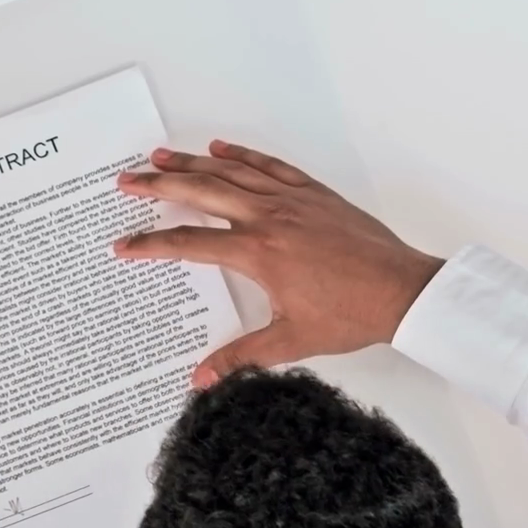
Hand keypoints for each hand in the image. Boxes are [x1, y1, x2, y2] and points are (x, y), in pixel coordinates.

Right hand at [113, 141, 446, 385]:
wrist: (403, 291)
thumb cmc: (352, 315)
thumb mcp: (291, 341)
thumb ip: (241, 357)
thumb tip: (201, 380)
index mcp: (258, 252)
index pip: (189, 243)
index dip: (151, 244)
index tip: (124, 246)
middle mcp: (268, 217)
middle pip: (200, 192)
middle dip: (159, 185)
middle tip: (127, 181)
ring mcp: (291, 200)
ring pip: (231, 171)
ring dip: (192, 162)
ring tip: (160, 156)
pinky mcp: (313, 193)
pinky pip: (269, 165)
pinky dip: (242, 154)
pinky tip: (220, 148)